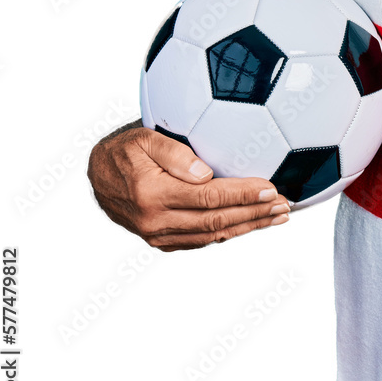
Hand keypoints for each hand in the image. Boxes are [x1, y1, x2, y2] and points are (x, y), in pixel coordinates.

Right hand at [86, 125, 289, 250]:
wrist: (97, 176)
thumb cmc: (125, 150)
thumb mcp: (143, 138)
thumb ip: (174, 153)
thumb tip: (205, 172)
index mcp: (152, 193)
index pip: (208, 197)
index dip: (242, 194)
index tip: (270, 189)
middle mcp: (155, 221)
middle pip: (216, 220)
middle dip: (254, 213)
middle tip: (284, 205)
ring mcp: (158, 236)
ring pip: (212, 235)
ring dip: (248, 226)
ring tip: (276, 217)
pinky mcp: (162, 242)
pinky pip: (201, 240)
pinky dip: (229, 233)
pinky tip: (250, 224)